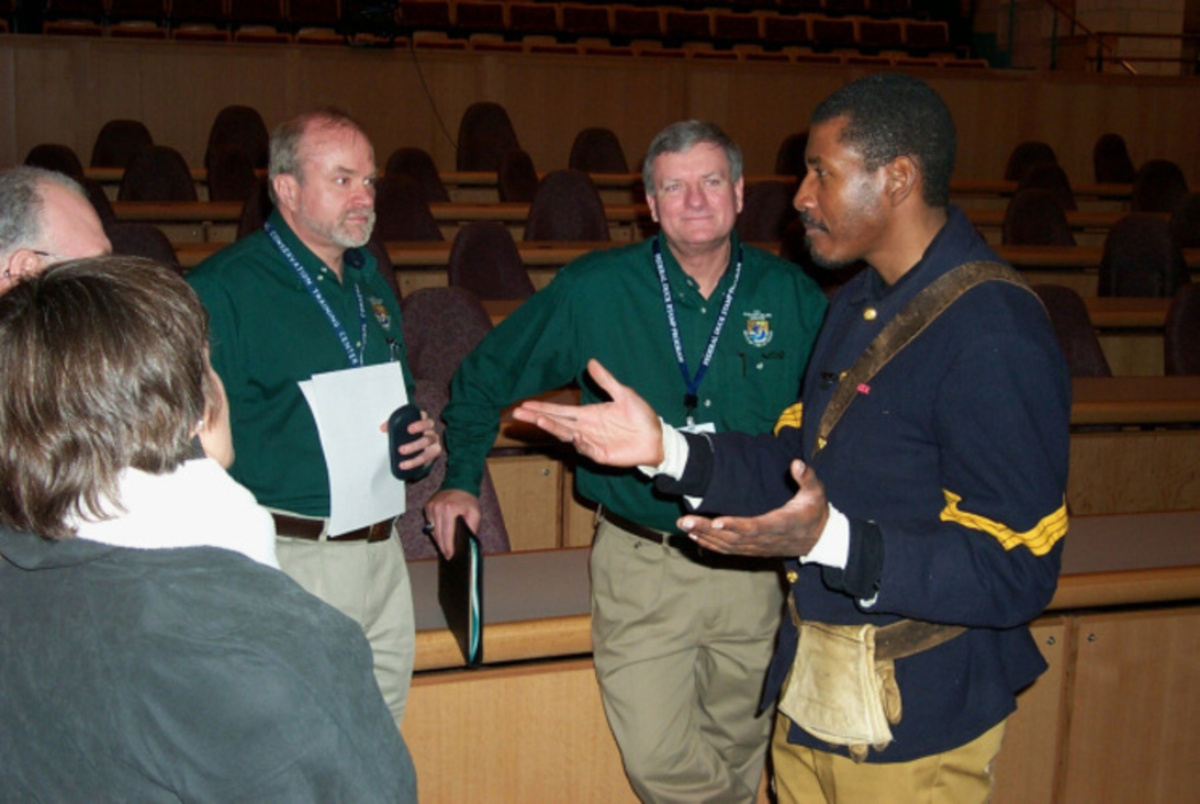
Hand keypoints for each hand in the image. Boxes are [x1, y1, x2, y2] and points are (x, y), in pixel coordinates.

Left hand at [379, 410, 441, 471]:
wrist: (418, 444)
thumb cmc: (409, 432)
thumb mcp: (401, 427)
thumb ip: (392, 425)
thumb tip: (383, 428)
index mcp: (423, 422)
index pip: (425, 419)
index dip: (419, 424)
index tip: (409, 429)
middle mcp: (431, 432)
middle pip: (428, 437)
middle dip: (415, 445)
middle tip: (401, 449)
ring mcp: (434, 443)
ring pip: (431, 451)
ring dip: (416, 458)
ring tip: (402, 463)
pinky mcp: (433, 454)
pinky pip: (428, 460)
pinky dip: (416, 463)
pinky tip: (406, 465)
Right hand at [424, 489, 480, 558]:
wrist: (459, 484)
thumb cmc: (468, 500)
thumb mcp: (475, 513)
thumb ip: (472, 527)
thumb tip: (467, 541)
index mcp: (449, 510)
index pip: (447, 533)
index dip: (448, 546)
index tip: (449, 555)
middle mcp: (437, 508)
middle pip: (438, 534)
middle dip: (442, 546)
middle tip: (447, 554)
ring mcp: (431, 507)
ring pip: (432, 530)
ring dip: (438, 538)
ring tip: (444, 546)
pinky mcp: (427, 506)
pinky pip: (430, 523)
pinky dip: (435, 529)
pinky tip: (441, 533)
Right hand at [511, 359, 663, 466]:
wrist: (656, 438)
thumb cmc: (640, 416)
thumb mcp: (623, 394)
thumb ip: (606, 380)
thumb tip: (590, 362)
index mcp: (588, 414)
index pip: (560, 411)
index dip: (543, 407)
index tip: (525, 404)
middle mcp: (585, 428)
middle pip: (556, 422)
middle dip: (537, 417)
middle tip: (518, 412)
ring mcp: (591, 442)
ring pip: (566, 435)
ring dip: (552, 428)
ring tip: (538, 420)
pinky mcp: (601, 455)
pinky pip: (586, 450)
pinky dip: (580, 443)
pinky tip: (574, 435)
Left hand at [678, 461, 828, 557]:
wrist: (819, 538)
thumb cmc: (814, 511)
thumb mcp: (816, 492)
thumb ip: (807, 477)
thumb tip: (797, 463)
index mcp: (780, 524)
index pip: (754, 527)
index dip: (735, 525)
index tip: (717, 521)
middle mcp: (765, 539)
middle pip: (733, 538)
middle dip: (707, 530)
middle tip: (685, 521)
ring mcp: (758, 546)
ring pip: (727, 545)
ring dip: (704, 536)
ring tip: (684, 526)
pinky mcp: (753, 549)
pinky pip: (729, 550)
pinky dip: (711, 544)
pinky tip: (695, 537)